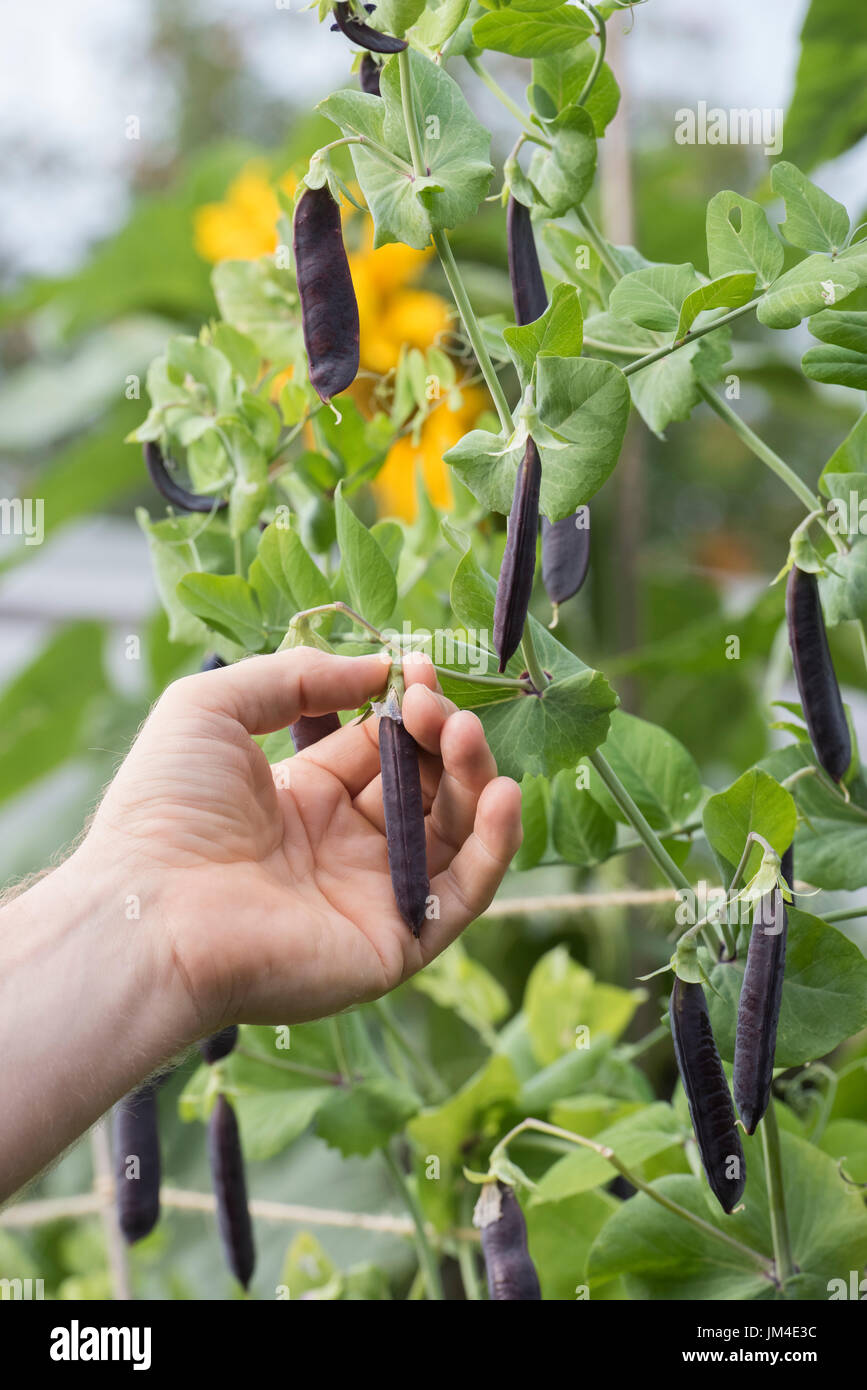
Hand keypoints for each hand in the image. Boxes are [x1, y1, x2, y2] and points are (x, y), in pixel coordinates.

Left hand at [84, 647, 522, 1035]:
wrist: (146, 911)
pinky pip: (462, 896)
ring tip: (467, 734)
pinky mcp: (394, 944)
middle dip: (441, 738)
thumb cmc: (165, 808)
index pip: (381, 750)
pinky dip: (494, 847)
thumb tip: (377, 670)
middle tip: (439, 707)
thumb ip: (297, 677)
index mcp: (304, 801)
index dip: (406, 711)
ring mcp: (372, 897)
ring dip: (472, 778)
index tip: (419, 670)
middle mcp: (344, 849)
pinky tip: (501, 794)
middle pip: (424, 787)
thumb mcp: (213, 709)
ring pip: (453, 834)